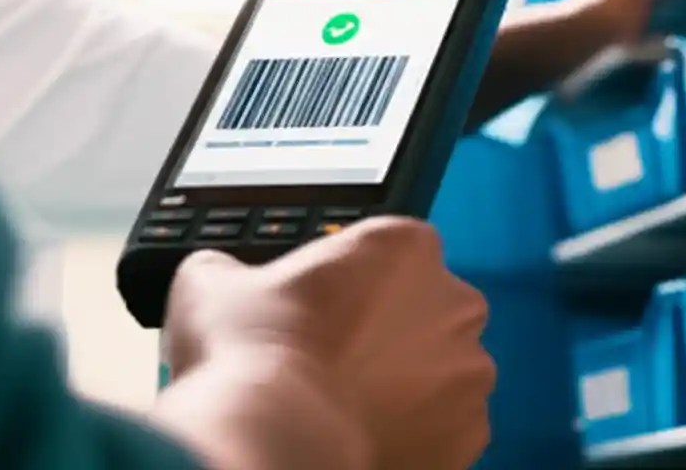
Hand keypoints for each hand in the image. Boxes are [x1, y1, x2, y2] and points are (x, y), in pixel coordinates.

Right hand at [156, 217, 494, 469]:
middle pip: (426, 313)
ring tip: (345, 406)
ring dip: (407, 387)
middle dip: (390, 335)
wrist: (275, 438)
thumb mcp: (214, 284)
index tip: (323, 310)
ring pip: (442, 375)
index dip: (353, 284)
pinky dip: (416, 436)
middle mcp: (455, 302)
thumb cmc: (253, 356)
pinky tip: (366, 436)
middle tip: (334, 362)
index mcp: (407, 246)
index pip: (391, 255)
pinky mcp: (471, 433)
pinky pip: (446, 430)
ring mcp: (470, 371)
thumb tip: (219, 277)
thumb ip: (234, 270)